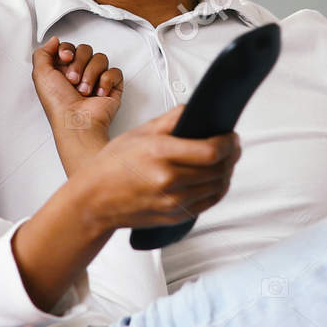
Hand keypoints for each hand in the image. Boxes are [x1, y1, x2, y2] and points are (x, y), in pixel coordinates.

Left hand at [32, 37, 124, 136]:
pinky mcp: (111, 87)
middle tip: (73, 80)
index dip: (68, 50)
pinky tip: (99, 93)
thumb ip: (43, 52)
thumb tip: (55, 40)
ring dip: (91, 74)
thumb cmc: (59, 104)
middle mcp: (79, 74)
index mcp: (62, 70)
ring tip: (85, 91)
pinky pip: (115, 72)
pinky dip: (106, 81)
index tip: (66, 58)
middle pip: (86, 50)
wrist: (77, 121)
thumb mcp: (40, 74)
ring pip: (100, 59)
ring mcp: (96, 80)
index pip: (70, 47)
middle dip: (79, 64)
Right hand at [70, 105, 240, 231]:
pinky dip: (218, 189)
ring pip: (217, 187)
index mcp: (160, 154)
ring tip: (226, 160)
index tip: (232, 136)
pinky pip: (208, 203)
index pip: (211, 151)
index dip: (229, 143)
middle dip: (232, 155)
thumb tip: (196, 109)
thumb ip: (171, 119)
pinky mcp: (175, 217)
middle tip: (232, 145)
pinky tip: (216, 179)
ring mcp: (173, 202)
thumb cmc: (112, 165)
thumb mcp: (139, 133)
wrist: (94, 201)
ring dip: (227, 172)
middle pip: (219, 169)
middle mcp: (169, 180)